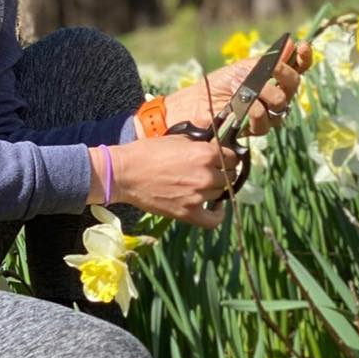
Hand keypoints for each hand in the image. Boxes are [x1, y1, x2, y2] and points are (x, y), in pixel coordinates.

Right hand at [111, 134, 242, 228]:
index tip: (221, 158)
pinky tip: (216, 206)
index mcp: (206, 154)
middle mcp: (206, 175)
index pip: (233, 157)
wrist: (125, 174)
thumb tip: (214, 142)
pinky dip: (218, 213)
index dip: (227, 156)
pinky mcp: (188, 213)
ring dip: (215, 188)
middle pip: (229, 175)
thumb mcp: (177, 137)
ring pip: (221, 193)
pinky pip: (214, 219)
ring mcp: (198, 196)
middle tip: (210, 170)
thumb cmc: (147, 152)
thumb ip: (200, 141)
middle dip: (222, 171)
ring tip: (202, 184)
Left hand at [155, 41, 312, 136]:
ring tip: (249, 91)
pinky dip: (254, 111)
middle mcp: (275, 96)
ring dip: (266, 94)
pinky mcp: (255, 129)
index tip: (303, 46)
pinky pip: (265, 121)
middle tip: (272, 70)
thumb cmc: (219, 83)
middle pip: (293, 86)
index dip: (304, 58)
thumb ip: (267, 61)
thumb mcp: (243, 68)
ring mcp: (267, 113)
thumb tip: (290, 44)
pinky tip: (243, 107)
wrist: (197, 104)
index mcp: (274, 78)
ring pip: (281, 105)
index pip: (297, 68)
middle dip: (284, 75)